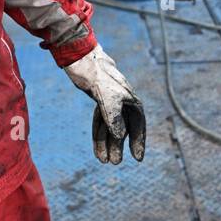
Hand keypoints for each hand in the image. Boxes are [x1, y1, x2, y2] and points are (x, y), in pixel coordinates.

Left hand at [62, 45, 145, 163]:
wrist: (82, 58)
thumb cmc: (97, 75)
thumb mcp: (106, 96)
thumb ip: (114, 116)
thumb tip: (120, 136)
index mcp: (131, 100)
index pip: (138, 125)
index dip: (139, 142)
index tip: (137, 158)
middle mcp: (124, 102)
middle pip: (124, 129)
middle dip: (119, 146)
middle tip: (114, 163)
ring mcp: (112, 101)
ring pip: (111, 127)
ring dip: (107, 143)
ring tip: (103, 160)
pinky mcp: (100, 100)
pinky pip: (102, 121)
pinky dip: (99, 134)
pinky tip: (98, 147)